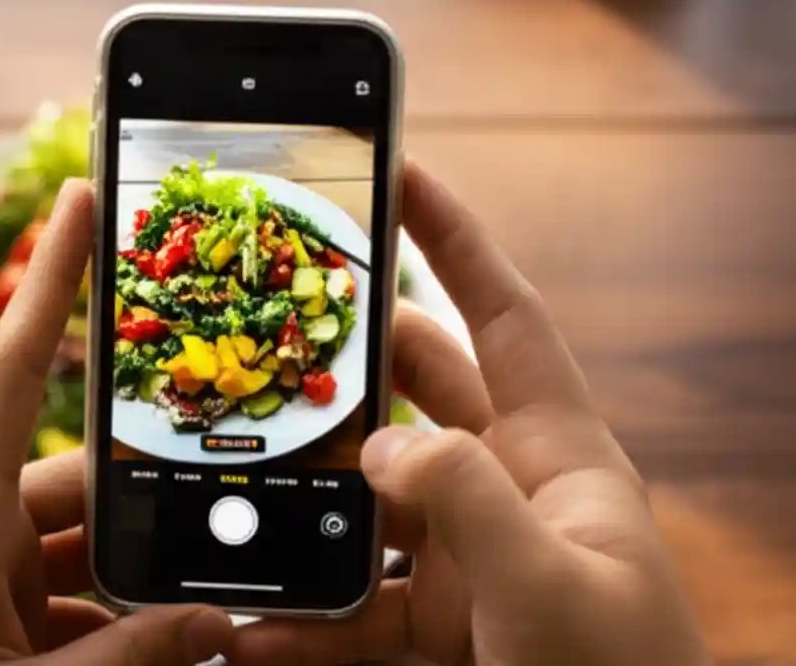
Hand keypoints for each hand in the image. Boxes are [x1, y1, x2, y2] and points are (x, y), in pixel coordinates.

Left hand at [0, 180, 232, 665]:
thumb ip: (131, 661)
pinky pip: (62, 602)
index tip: (81, 200)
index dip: (49, 280)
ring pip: (80, 552)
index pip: (10, 372)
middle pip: (80, 485)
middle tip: (232, 519)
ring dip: (138, 583)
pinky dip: (110, 625)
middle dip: (153, 507)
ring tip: (209, 609)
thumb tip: (218, 628)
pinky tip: (165, 649)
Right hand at [228, 164, 707, 665]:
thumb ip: (466, 500)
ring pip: (362, 501)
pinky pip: (346, 606)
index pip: (504, 318)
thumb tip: (378, 448)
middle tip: (272, 333)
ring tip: (239, 493)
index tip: (402, 175)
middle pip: (413, 396)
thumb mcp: (551, 585)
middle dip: (347, 366)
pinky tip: (254, 631)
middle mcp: (503, 492)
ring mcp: (461, 560)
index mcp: (556, 455)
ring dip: (305, 504)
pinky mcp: (427, 625)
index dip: (457, 241)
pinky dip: (299, 618)